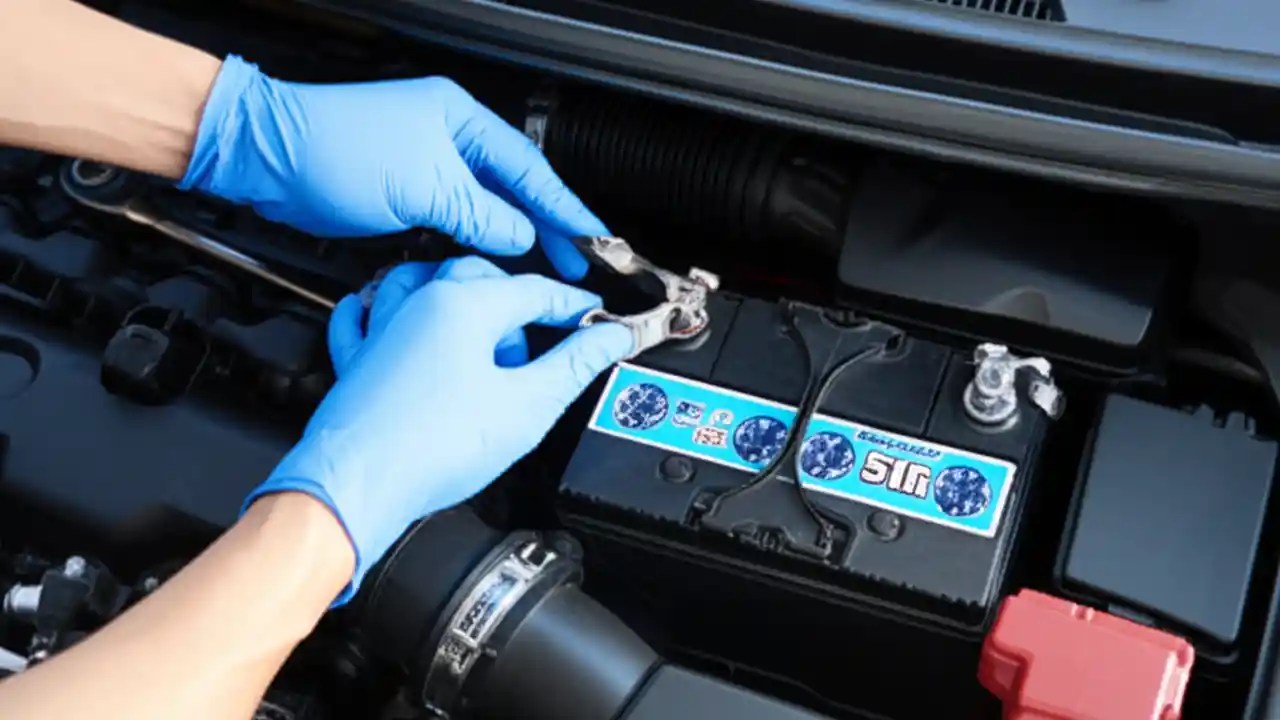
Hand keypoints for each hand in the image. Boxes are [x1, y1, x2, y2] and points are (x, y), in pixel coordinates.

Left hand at [179, 55, 604, 278]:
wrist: (267, 158)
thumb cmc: (331, 149)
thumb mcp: (422, 186)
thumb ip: (479, 214)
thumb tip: (519, 236)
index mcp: (460, 119)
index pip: (529, 169)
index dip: (564, 207)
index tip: (592, 235)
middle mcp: (447, 138)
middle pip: (514, 188)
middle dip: (547, 226)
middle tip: (576, 261)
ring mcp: (426, 166)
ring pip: (486, 207)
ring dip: (513, 238)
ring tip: (542, 268)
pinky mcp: (404, 193)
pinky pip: (456, 219)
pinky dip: (478, 240)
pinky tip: (491, 260)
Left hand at [246, 257, 632, 601]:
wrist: (355, 487)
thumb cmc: (429, 450)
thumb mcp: (526, 406)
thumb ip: (573, 366)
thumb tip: (607, 340)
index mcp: (464, 304)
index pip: (537, 291)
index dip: (575, 307)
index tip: (599, 321)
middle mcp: (419, 303)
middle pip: (484, 277)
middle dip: (523, 302)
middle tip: (553, 338)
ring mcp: (383, 328)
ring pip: (428, 282)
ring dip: (464, 296)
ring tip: (489, 334)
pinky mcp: (358, 359)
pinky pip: (368, 313)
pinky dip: (391, 309)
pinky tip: (401, 319)